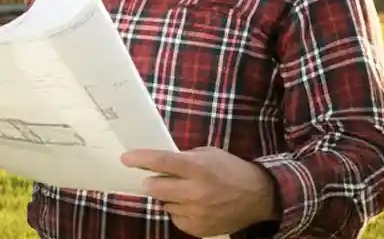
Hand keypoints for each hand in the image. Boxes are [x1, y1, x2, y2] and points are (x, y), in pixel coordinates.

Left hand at [121, 146, 278, 236]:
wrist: (258, 197)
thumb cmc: (230, 170)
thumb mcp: (208, 154)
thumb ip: (183, 158)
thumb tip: (158, 162)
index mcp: (197, 168)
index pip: (161, 162)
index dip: (140, 159)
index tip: (125, 159)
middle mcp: (195, 191)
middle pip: (155, 187)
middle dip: (152, 181)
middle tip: (157, 178)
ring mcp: (196, 212)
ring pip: (164, 204)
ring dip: (168, 197)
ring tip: (186, 192)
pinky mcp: (198, 228)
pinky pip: (175, 217)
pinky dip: (179, 210)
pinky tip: (193, 205)